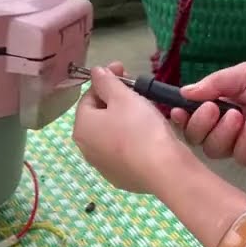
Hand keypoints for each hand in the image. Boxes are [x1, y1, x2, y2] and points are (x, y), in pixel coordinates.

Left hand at [72, 62, 185, 194]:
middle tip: (135, 89)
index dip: (106, 80)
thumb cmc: (140, 128)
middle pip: (98, 116)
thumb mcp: (123, 97)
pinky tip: (147, 134)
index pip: (88, 96)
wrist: (163, 170)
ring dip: (123, 118)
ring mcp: (103, 166)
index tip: (123, 69)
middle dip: (115, 99)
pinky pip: (122, 150)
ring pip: (111, 133)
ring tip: (143, 109)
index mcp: (82, 127)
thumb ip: (106, 81)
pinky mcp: (121, 177)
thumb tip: (95, 72)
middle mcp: (86, 149)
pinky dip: (131, 138)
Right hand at [172, 62, 245, 168]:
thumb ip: (215, 84)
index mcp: (222, 104)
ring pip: (215, 151)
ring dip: (221, 133)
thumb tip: (184, 92)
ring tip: (239, 115)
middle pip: (198, 138)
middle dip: (199, 125)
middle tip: (212, 109)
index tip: (176, 110)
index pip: (192, 116)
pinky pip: (240, 157)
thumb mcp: (245, 74)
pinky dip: (243, 142)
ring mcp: (244, 143)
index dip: (182, 116)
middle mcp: (229, 126)